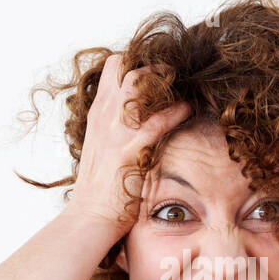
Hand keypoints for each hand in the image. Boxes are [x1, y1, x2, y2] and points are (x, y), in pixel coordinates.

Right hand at [67, 53, 191, 229]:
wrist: (90, 216)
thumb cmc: (99, 186)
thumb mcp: (101, 146)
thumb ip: (115, 127)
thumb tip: (136, 118)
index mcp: (98, 114)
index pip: (114, 67)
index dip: (137, 63)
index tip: (158, 74)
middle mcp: (105, 116)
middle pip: (128, 68)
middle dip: (156, 69)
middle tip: (176, 80)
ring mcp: (116, 131)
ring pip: (139, 84)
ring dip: (166, 83)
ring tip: (184, 89)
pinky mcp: (130, 151)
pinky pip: (157, 120)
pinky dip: (176, 111)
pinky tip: (188, 110)